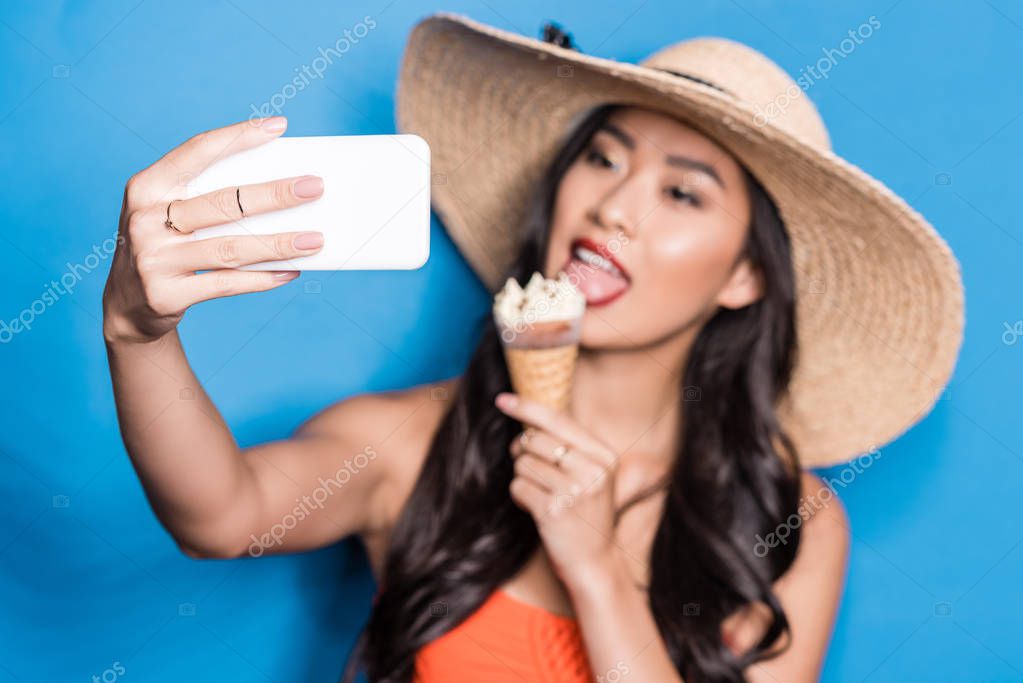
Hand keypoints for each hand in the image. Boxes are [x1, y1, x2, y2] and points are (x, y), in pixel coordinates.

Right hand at [102, 116, 325, 344]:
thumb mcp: (167, 211)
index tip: (278, 127)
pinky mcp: (166, 294)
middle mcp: (145, 219)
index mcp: (147, 186)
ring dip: (279, 243)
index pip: (197, 151)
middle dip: (275, 194)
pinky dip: (263, 278)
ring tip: (315, 240)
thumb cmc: (164, 244)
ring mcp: (153, 258)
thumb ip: (207, 197)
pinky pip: (227, 283)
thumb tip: (279, 186)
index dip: (238, 136)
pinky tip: (291, 271)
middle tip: (315, 188)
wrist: (128, 304)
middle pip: (224, 202)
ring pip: (231, 247)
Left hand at [496, 391, 620, 590]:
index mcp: (604, 455)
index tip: (502, 399)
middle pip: (535, 440)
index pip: (559, 419)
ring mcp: (574, 491)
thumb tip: (528, 419)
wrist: (595, 563)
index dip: (527, 406)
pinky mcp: (554, 510)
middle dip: (523, 452)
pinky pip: (518, 487)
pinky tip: (537, 508)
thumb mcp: (590, 476)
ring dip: (523, 477)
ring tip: (542, 493)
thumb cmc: (586, 514)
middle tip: (530, 468)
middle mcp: (592, 470)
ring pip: (523, 464)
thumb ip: (570, 447)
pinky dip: (520, 496)